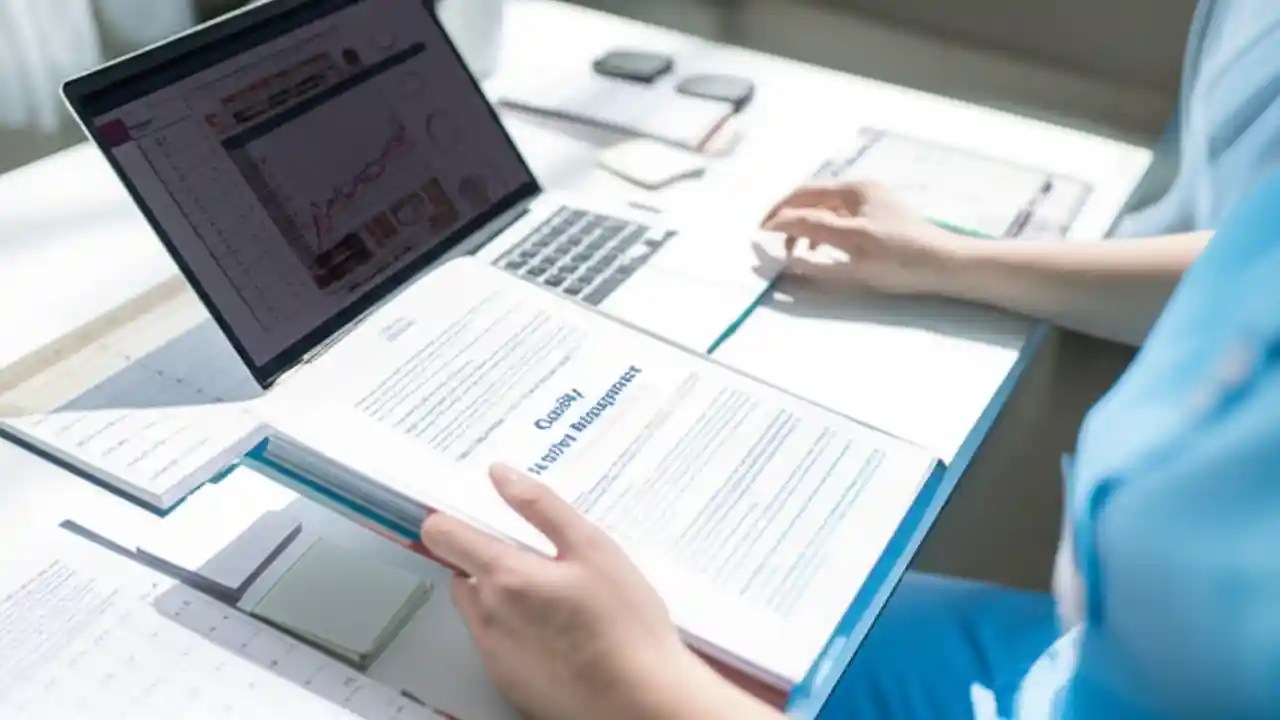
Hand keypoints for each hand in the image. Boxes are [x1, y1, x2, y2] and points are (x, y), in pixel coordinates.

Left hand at [420, 465, 777, 719]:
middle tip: (540, 559)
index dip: (451, 517)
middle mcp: (487, 616)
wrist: (640, 701)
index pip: (443, 534)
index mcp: (505, 577)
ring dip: (502, 597)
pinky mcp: (507, 681)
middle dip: (489, 560)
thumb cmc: (626, 625)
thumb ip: (541, 507)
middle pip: (461, 572)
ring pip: (479, 609)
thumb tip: (500, 476)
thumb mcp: (593, 548)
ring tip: (557, 598)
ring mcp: (494, 654)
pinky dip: (516, 631)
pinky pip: (496, 643)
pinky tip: (560, 632)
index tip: (469, 512)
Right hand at [761, 180, 963, 294]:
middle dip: (788, 218)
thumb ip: (812, 233)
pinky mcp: (879, 221)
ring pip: (825, 211)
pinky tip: (821, 251)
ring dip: (805, 227)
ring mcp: (871, 204)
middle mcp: (860, 191)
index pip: (802, 196)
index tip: (759, 235)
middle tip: (771, 241)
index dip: (777, 214)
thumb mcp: (852, 245)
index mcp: (853, 190)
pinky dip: (822, 232)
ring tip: (795, 251)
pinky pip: (839, 221)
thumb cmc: (901, 257)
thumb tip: (778, 228)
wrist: (947, 265)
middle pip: (812, 200)